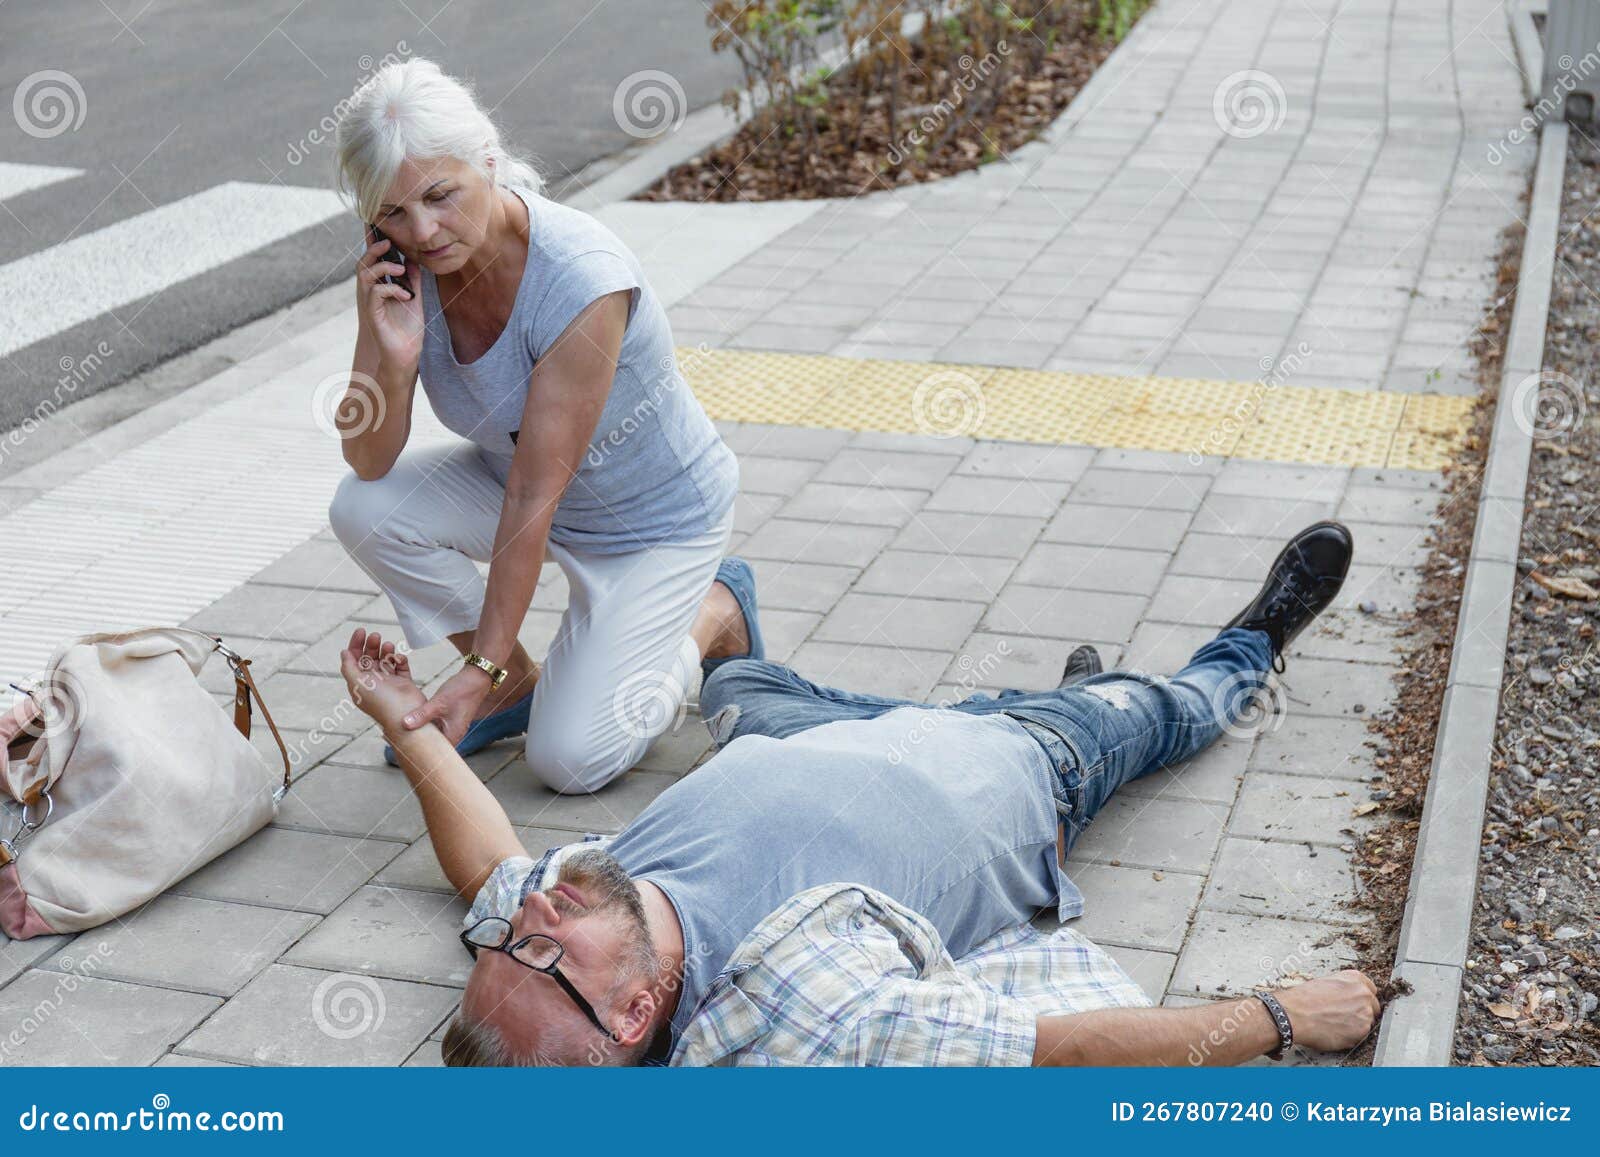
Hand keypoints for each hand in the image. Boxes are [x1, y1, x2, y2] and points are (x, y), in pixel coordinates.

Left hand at [338, 627, 425, 732]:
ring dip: (385, 650)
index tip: (361, 631)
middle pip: (369, 657)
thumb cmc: (380, 702)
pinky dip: (399, 659)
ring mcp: (389, 682)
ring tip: (388, 645)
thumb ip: (348, 667)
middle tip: (375, 635)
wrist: (405, 715)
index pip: (354, 660)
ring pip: (385, 660)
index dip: (355, 644)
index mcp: (359, 683)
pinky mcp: (404, 682)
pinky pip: (401, 665)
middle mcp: (373, 682)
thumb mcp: (357, 683)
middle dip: (371, 645)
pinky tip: (399, 659)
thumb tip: (344, 653)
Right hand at [356, 231, 422, 368]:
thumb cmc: (408, 328)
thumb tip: (412, 258)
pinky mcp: (373, 314)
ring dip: (384, 267)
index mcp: (380, 286)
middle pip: (364, 262)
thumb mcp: (414, 298)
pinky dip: (392, 289)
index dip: (372, 242)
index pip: (374, 260)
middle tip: (389, 243)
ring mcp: (371, 302)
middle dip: (374, 249)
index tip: (374, 223)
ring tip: (400, 270)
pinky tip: (406, 295)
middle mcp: (372, 292)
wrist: (406, 354)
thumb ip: (412, 279)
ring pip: (366, 274)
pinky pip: (376, 293)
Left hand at [401, 664, 491, 744]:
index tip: (404, 753)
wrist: (476, 678)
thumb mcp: (439, 703)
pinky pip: (434, 726)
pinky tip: (412, 721)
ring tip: (402, 734)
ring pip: (432, 735)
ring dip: (420, 734)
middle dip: (417, 745)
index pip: (435, 753)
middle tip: (399, 744)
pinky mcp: (448, 719)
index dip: (420, 754)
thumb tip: (404, 724)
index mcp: (453, 735)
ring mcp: (450, 727)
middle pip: (432, 746)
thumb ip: (422, 715)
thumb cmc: (461, 692)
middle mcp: (452, 734)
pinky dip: (424, 725)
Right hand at [1272, 970, 1379, 1051]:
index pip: (1370, 989)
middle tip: (1345, 1016)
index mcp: (1354, 978)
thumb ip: (1342, 988)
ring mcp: (1365, 1013)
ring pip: (1367, 1022)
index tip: (1356, 1003)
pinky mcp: (1362, 1031)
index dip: (1361, 998)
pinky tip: (1335, 1032)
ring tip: (1336, 1025)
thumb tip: (1346, 997)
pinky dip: (1351, 1036)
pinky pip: (1360, 1036)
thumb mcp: (1324, 982)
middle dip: (1362, 1011)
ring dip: (1356, 1025)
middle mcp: (1363, 994)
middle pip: (1373, 1006)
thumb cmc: (1303, 999)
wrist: (1294, 1014)